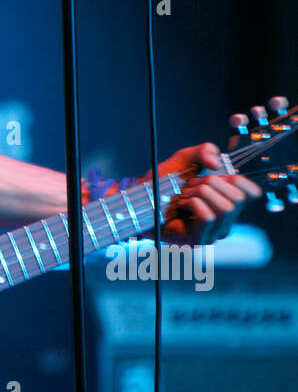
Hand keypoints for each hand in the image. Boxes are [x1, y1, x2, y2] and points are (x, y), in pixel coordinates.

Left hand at [145, 143, 262, 245]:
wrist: (139, 198)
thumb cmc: (162, 182)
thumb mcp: (185, 159)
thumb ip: (204, 151)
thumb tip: (217, 163)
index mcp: (228, 202)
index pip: (253, 193)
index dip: (237, 179)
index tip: (214, 174)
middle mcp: (225, 220)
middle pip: (237, 198)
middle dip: (210, 184)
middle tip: (190, 186)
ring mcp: (213, 233)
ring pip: (225, 208)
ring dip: (199, 194)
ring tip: (183, 195)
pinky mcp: (199, 240)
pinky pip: (208, 217)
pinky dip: (193, 204)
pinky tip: (181, 205)